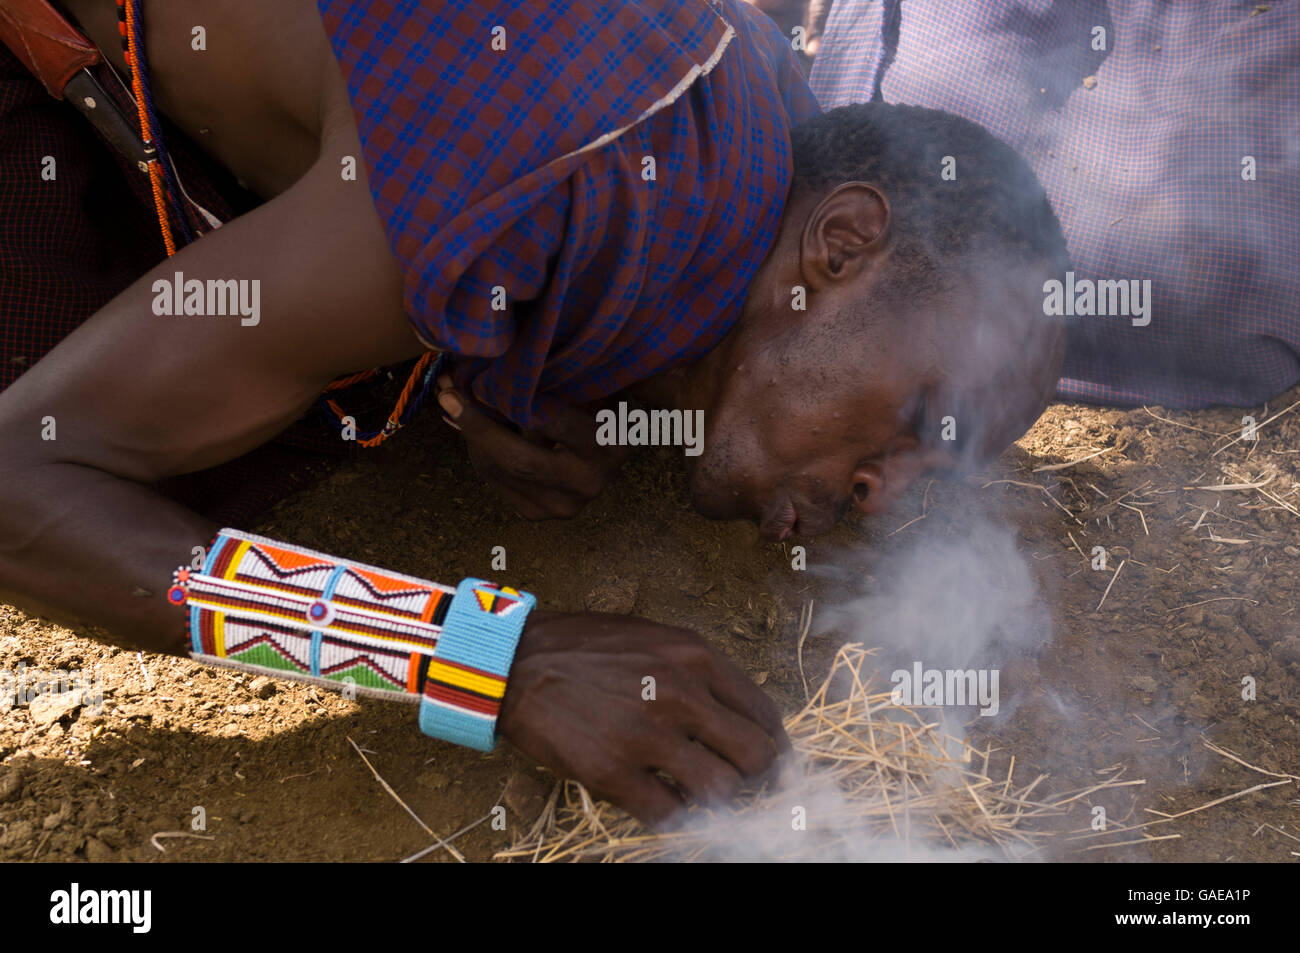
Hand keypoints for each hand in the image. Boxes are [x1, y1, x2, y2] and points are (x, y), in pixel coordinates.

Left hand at [436, 377, 632, 518]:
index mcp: (610, 444)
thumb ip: (556, 378)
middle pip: (517, 459)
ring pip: (498, 470)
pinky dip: (481, 452)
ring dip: (473, 436)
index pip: (551, 421)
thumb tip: (489, 371)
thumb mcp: (592, 384)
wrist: (611, 451)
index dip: (511, 398)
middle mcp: (588, 482)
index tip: (479, 378)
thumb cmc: (601, 404)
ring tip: (458, 405)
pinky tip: (477, 431)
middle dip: (476, 425)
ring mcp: (563, 506)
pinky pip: (494, 481)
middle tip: (448, 394)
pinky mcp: (538, 513)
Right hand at [497, 610, 789, 825]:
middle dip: (756, 778)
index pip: (764, 714)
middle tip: (741, 784)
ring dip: (715, 799)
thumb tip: (738, 714)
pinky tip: (660, 802)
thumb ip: (699, 672)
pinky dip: (672, 817)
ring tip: (697, 793)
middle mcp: (681, 694)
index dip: (773, 745)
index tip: (766, 761)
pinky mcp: (614, 772)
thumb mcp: (655, 638)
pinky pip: (668, 815)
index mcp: (696, 658)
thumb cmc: (585, 648)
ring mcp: (648, 736)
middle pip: (756, 757)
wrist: (517, 662)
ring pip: (721, 791)